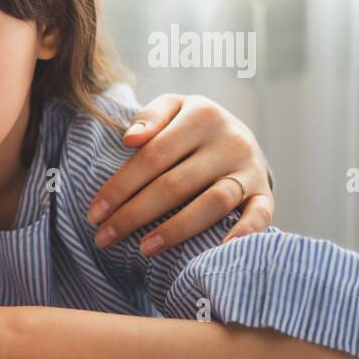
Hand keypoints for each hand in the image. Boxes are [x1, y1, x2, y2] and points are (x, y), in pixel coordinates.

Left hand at [87, 93, 274, 254]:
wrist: (239, 134)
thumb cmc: (190, 126)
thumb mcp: (172, 107)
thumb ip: (150, 116)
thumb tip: (130, 139)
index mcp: (202, 116)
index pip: (152, 156)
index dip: (120, 187)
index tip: (94, 213)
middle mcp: (230, 142)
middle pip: (175, 184)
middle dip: (134, 214)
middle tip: (104, 237)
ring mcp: (250, 169)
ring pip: (212, 203)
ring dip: (176, 230)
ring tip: (144, 249)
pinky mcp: (264, 192)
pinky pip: (260, 215)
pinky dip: (243, 233)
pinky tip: (218, 250)